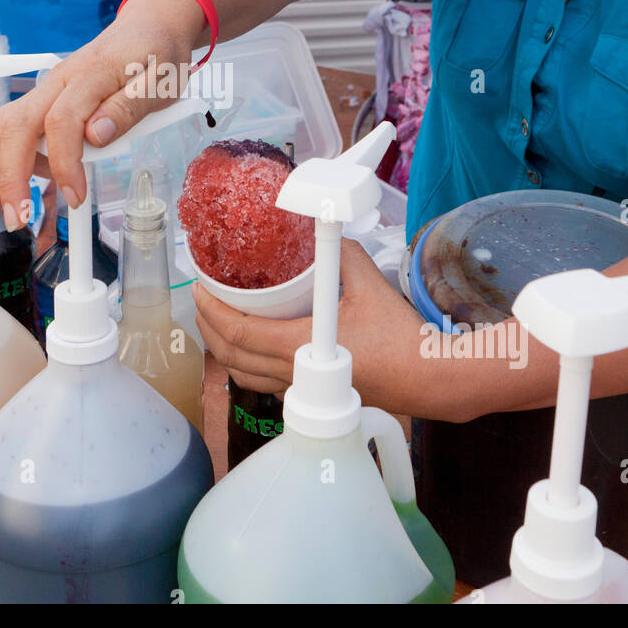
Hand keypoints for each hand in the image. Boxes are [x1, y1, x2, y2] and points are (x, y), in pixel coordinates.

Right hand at [0, 0, 202, 227]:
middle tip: (14, 219)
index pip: (64, 122)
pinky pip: (0, 124)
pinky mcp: (39, 101)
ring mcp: (43, 91)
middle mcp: (57, 83)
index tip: (76, 197)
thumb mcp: (161, 82)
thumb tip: (97, 135)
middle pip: (18, 127)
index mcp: (90, 76)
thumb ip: (129, 107)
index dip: (65, 163)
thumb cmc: (157, 57)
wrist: (148, 29)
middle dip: (8, 176)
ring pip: (1, 127)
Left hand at [194, 239, 428, 408]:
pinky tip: (249, 350)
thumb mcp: (369, 284)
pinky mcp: (314, 396)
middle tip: (201, 302)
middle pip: (233, 358)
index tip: (199, 290)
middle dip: (209, 328)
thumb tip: (325, 231)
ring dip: (224, 351)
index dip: (212, 313)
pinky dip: (246, 366)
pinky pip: (265, 384)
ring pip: (245, 377)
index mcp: (301, 347)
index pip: (240, 334)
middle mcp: (295, 374)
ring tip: (216, 324)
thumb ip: (342, 255)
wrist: (428, 378)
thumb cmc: (400, 336)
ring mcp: (303, 390)